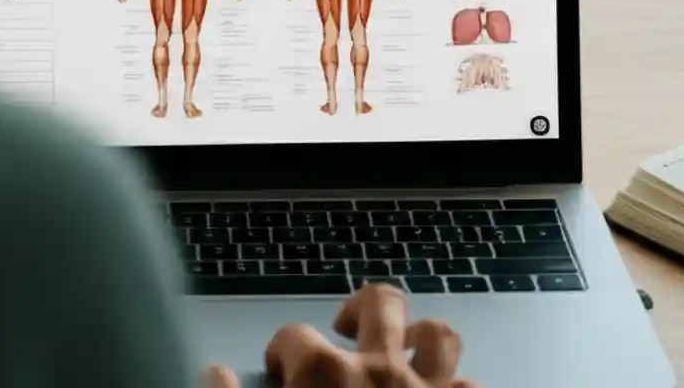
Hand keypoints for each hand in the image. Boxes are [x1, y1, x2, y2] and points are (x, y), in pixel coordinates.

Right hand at [206, 284, 479, 387]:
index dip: (282, 351)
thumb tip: (212, 372)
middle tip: (344, 329)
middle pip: (380, 303)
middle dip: (360, 307)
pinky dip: (457, 387)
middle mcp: (380, 370)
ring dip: (420, 338)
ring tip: (402, 351)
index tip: (279, 370)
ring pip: (438, 336)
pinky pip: (471, 385)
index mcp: (323, 375)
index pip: (293, 336)